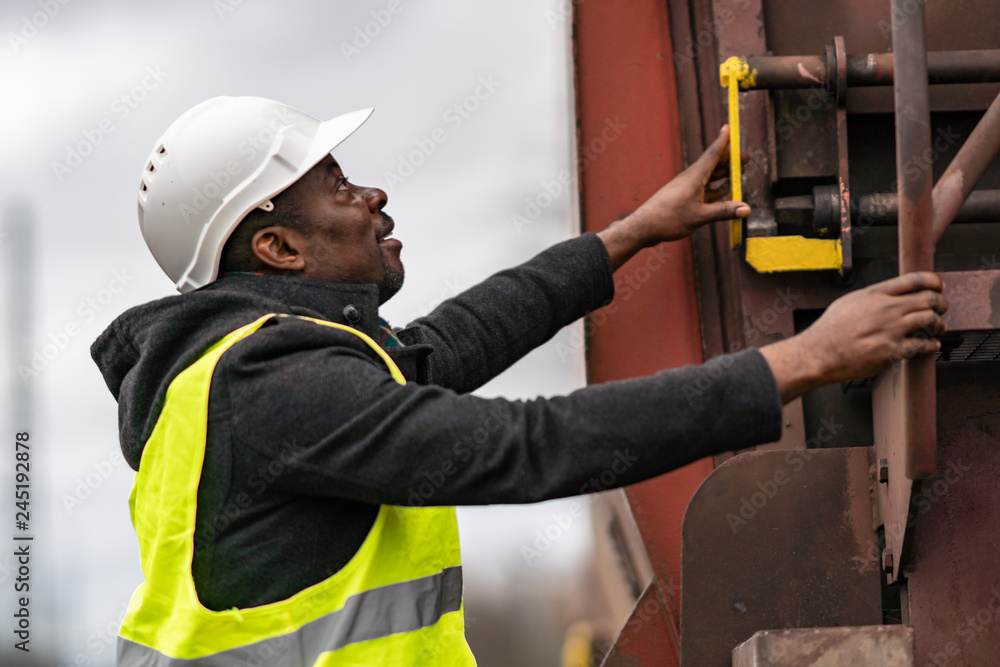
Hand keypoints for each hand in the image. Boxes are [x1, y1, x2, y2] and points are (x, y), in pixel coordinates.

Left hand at [598, 125, 749, 269]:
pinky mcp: (683, 198)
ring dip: (724, 175)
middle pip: (713, 165)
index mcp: (694, 177)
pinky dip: (715, 189)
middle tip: (746, 157)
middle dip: (730, 160)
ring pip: (709, 178)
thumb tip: (747, 209)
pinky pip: (704, 190)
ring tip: (738, 172)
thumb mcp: (699, 216)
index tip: (728, 127)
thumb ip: (724, 211)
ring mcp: (686, 189)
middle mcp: (690, 179)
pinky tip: (723, 191)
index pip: (712, 154)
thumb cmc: (668, 219)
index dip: (722, 141)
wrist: (643, 227)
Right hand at [759, 272, 947, 402]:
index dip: (933, 282)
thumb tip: (889, 293)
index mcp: (875, 294)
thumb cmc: (829, 330)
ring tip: (939, 327)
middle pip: (929, 298)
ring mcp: (890, 330)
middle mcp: (886, 309)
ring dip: (939, 324)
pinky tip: (932, 345)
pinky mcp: (892, 352)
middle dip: (941, 303)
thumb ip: (872, 296)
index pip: (915, 279)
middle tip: (942, 308)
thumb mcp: (848, 302)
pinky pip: (923, 345)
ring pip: (930, 320)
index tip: (938, 287)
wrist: (818, 354)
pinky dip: (932, 345)